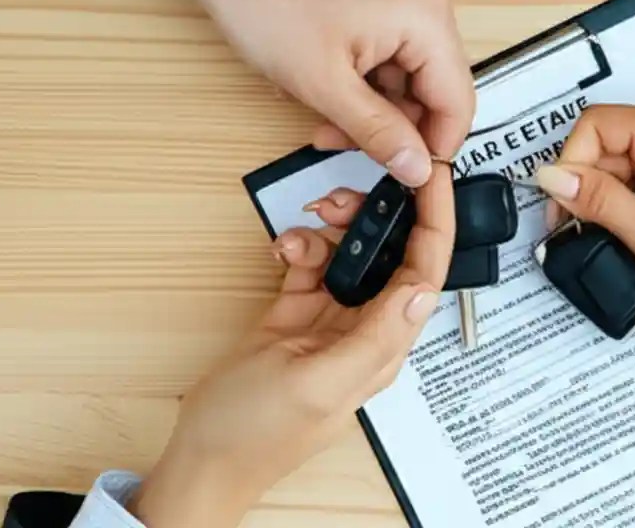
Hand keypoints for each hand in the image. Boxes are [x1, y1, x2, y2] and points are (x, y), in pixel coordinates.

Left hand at [110, 0, 474, 186]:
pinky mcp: (385, 6)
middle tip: (356, 150)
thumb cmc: (266, 0)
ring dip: (374, 112)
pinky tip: (330, 98)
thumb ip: (380, 134)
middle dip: (395, 128)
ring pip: (409, 81)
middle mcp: (426, 2)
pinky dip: (365, 88)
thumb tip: (417, 168)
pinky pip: (392, 61)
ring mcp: (406, 1)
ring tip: (329, 124)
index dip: (437, 148)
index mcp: (425, 15)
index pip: (456, 101)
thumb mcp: (326, 87)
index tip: (416, 179)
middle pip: (434, 92)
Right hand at [130, 172, 454, 527]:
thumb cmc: (253, 435)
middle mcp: (365, 330)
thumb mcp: (316, 383)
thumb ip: (374, 337)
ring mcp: (331, 319)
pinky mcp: (298, 311)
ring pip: (350, 252)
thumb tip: (421, 293)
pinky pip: (312, 262)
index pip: (425, 274)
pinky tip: (282, 250)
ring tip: (303, 226)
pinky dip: (299, 247)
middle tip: (340, 198)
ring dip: (331, 230)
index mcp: (383, 348)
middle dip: (373, 216)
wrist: (200, 458)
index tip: (431, 177)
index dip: (435, 222)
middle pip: (392, 254)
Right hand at [534, 104, 634, 315]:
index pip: (598, 124)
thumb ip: (595, 199)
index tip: (563, 204)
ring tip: (625, 235)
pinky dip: (634, 196)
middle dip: (591, 184)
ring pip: (626, 157)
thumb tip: (551, 176)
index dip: (572, 164)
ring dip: (613, 195)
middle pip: (610, 140)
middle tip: (582, 227)